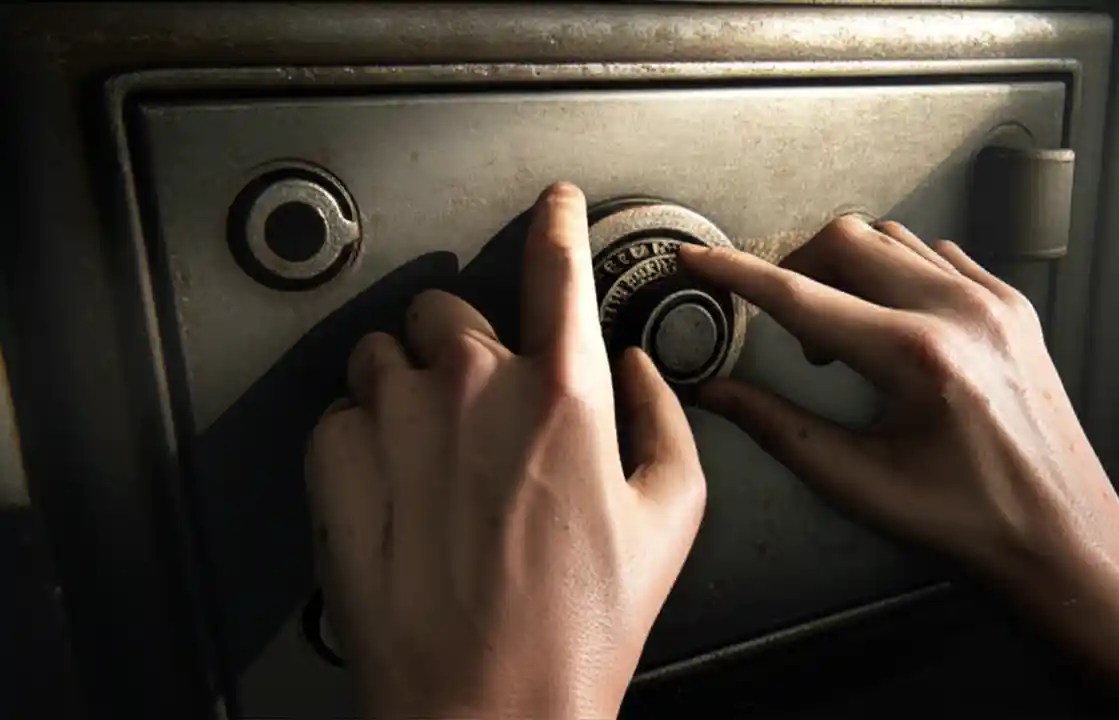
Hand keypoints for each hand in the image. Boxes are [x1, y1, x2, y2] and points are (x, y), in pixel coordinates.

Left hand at [305, 183, 705, 718]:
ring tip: (433, 451)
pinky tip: (396, 486)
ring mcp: (399, 422)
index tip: (554, 204)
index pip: (558, 266)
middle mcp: (476, 389)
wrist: (487, 709)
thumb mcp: (670, 519)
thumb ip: (665, 421)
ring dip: (406, 381)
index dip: (559, 219)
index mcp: (564, 395)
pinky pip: (339, 412)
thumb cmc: (579, 629)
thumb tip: (637, 370)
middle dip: (464, 341)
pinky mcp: (339, 465)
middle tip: (482, 404)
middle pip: (449, 306)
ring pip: (383, 350)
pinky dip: (361, 435)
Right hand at [682, 216, 1113, 574]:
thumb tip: (717, 393)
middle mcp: (961, 314)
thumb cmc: (969, 521)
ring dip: (846, 271)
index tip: (700, 260)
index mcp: (917, 358)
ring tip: (839, 337)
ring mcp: (993, 304)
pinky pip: (938, 256)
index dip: (736, 275)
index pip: (800, 297)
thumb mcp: (855, 482)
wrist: (1060, 537)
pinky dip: (896, 275)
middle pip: (846, 240)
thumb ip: (775, 427)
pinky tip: (888, 324)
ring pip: (892, 239)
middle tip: (783, 322)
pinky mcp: (1012, 307)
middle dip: (795, 268)